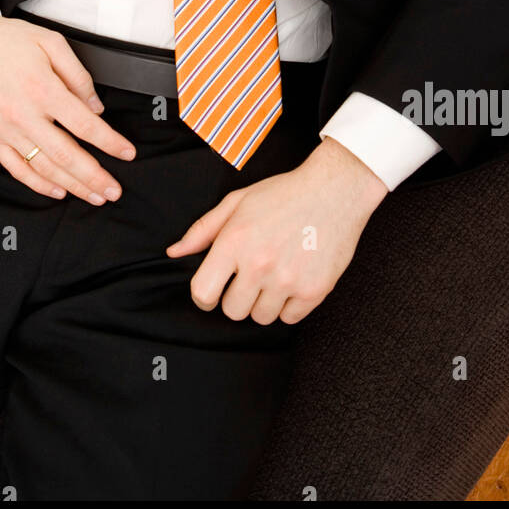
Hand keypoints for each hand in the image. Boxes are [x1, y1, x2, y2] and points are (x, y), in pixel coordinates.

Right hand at [0, 2, 134, 203]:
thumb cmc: (6, 40)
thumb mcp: (51, 42)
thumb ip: (78, 75)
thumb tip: (96, 107)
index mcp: (43, 89)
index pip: (85, 125)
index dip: (110, 142)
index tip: (127, 152)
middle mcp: (24, 114)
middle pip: (67, 155)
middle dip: (95, 177)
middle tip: (114, 190)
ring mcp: (6, 130)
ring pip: (44, 167)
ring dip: (72, 186)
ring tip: (94, 196)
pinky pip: (17, 168)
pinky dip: (38, 184)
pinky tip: (57, 190)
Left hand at [166, 137, 387, 324]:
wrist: (334, 190)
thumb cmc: (283, 194)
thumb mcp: (237, 202)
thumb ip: (203, 230)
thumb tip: (174, 252)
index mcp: (234, 242)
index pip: (203, 293)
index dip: (205, 296)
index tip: (214, 290)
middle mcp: (259, 264)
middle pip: (232, 311)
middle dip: (238, 296)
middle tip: (252, 274)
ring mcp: (288, 280)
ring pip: (261, 317)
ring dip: (264, 301)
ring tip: (275, 273)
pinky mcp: (314, 290)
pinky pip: (289, 318)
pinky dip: (290, 305)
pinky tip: (294, 278)